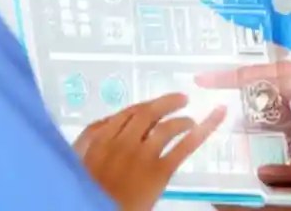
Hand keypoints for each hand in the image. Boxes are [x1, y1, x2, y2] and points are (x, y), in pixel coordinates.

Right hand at [73, 93, 226, 210]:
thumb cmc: (86, 191)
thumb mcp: (78, 160)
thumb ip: (90, 139)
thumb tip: (106, 123)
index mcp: (101, 139)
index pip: (128, 113)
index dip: (145, 106)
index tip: (155, 105)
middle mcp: (123, 141)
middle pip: (148, 114)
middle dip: (166, 103)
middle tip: (181, 99)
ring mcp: (142, 155)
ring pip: (166, 127)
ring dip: (181, 119)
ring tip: (191, 120)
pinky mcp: (159, 172)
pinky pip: (182, 147)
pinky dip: (201, 131)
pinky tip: (212, 120)